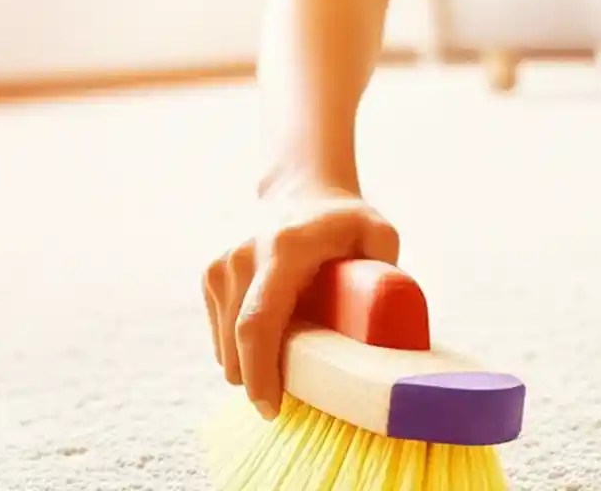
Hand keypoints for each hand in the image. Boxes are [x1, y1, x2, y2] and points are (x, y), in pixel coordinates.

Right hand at [202, 190, 399, 418]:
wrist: (304, 192)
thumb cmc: (347, 222)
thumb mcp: (379, 235)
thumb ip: (387, 274)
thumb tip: (390, 326)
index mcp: (284, 249)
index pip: (258, 322)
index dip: (260, 373)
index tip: (272, 409)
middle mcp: (243, 256)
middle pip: (236, 342)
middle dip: (257, 381)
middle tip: (289, 398)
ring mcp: (221, 265)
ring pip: (225, 344)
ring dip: (251, 364)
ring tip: (291, 351)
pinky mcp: (210, 276)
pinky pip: (220, 334)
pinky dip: (242, 348)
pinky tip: (274, 331)